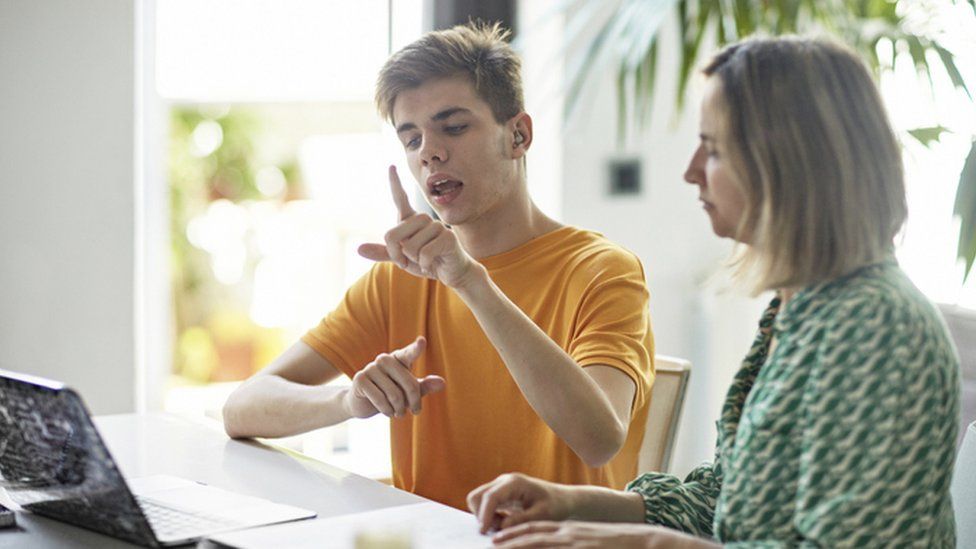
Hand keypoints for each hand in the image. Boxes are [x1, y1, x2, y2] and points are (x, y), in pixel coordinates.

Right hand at [342, 336, 445, 418]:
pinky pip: (380, 399)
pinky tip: (388, 412)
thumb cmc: (391, 394)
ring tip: (399, 413)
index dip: (416, 348)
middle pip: (409, 383)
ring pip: (395, 394)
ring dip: (399, 409)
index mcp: (398, 358)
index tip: (422, 341)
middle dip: (414, 401)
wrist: (362, 403)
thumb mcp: (409, 391)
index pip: (409, 353)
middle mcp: (384, 359)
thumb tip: (442, 383)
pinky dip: (387, 411)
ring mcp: (370, 368)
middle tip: (415, 411)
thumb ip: (425, 386)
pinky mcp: (360, 379)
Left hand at [358, 166, 481, 288]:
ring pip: (410, 246)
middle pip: (393, 234)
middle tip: (408, 261)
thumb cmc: (426, 262)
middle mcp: (423, 219)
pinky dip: (424, 264)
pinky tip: (432, 264)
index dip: (395, 182)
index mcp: (411, 220)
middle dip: (396, 254)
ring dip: (413, 260)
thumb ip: (384, 253)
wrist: (450, 273)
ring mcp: (437, 227)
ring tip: (424, 261)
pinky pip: (424, 253)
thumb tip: (359, 249)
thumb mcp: (402, 258)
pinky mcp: (448, 238)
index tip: (391, 166)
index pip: (400, 198)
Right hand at [467, 473, 574, 534]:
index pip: (490, 496)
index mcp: (514, 483)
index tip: (483, 532)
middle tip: (499, 529)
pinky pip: (485, 505)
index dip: (484, 515)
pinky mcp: (500, 494)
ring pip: (478, 500)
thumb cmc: (554, 506)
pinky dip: (490, 516)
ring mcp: (500, 486)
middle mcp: (503, 481)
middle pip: (477, 496)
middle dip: (482, 515)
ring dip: (486, 516)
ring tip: (506, 525)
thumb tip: (501, 526)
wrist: (561, 499)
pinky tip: (505, 522)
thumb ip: (522, 520)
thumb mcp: (542, 515)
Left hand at [492, 521, 717, 548]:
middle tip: (491, 544)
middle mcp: (572, 534)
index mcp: (573, 532)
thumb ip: (576, 543)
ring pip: (542, 542)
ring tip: (499, 546)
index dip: (518, 534)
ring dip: (520, 543)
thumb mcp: (592, 543)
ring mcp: (578, 541)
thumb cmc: (622, 546)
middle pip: (535, 534)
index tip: (499, 539)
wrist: (650, 542)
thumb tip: (561, 544)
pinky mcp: (586, 547)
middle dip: (512, 539)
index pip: (539, 531)